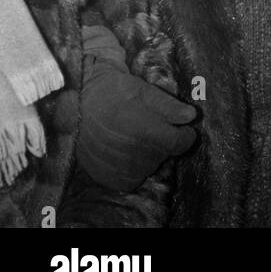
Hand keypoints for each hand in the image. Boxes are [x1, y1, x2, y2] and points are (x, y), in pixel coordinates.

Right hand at [76, 24, 197, 191]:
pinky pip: (130, 180)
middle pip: (164, 156)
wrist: (78, 104)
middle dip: (164, 143)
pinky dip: (132, 170)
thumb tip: (192, 116)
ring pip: (149, 168)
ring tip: (134, 138)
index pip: (180, 144)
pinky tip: (125, 153)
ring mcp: (118, 168)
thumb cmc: (115, 93)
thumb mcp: (145, 92)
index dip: (185, 136)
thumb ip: (169, 107)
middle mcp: (133, 154)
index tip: (183, 130)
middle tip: (150, 127)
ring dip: (148, 157)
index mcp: (146, 132)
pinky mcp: (105, 176)